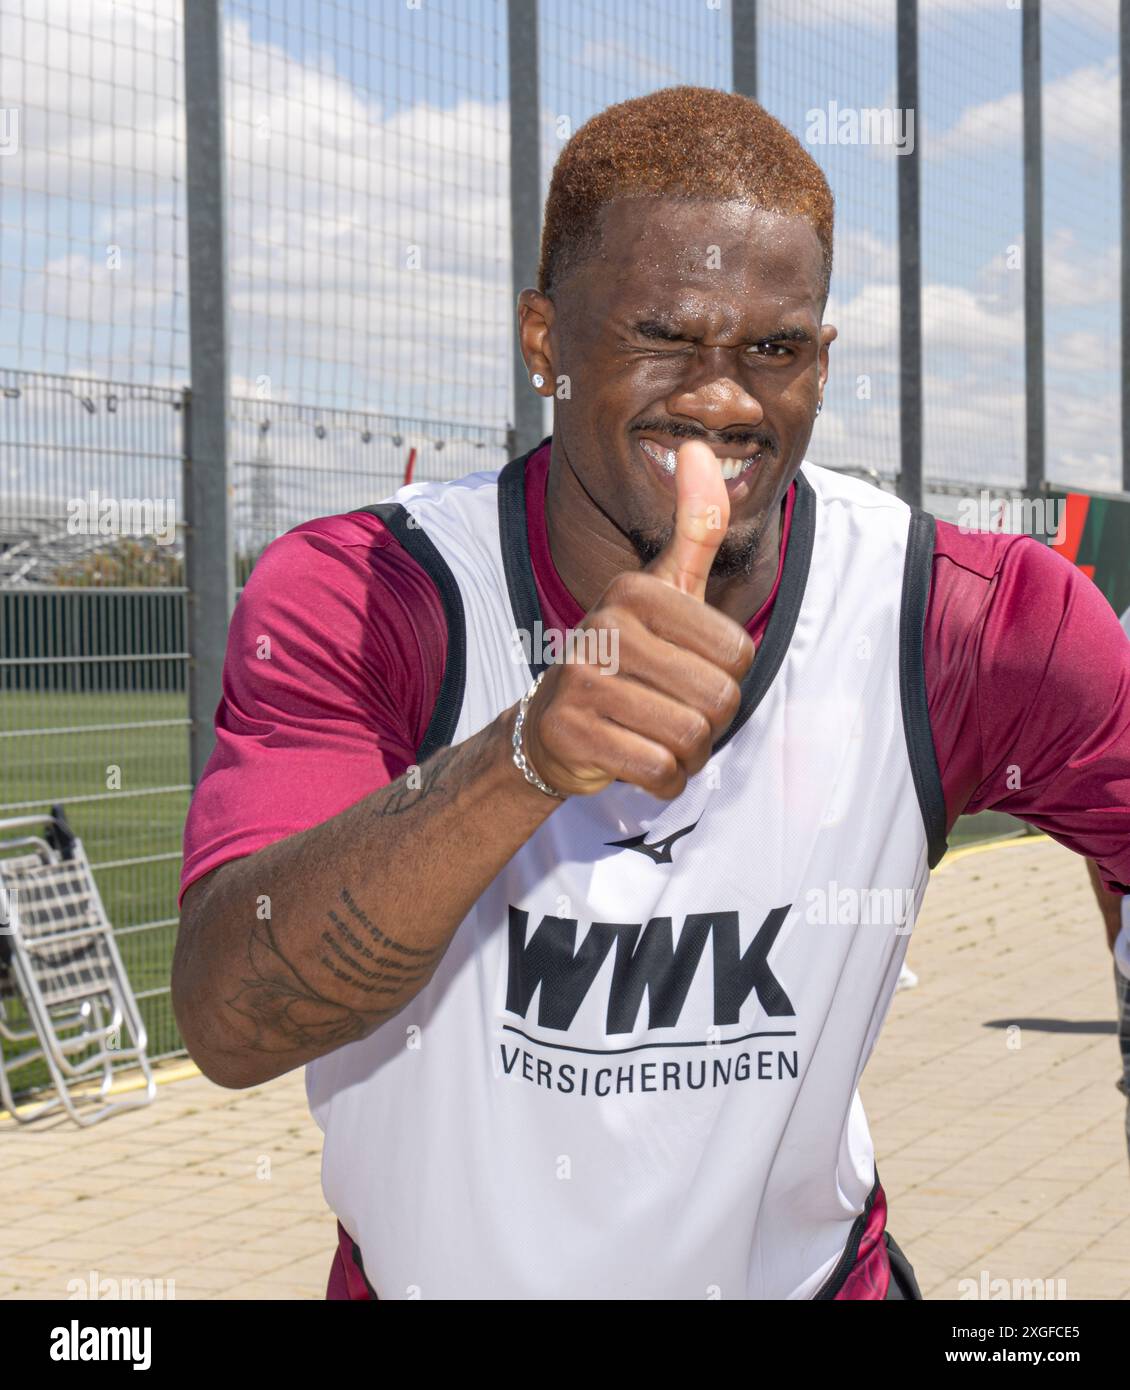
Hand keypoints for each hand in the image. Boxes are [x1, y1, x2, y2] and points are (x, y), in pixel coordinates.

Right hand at [521, 441, 754, 798]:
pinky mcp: (569, 731)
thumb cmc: (627, 656)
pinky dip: (662, 779)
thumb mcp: (664, 590)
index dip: (727, 677)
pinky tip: (639, 761)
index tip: (690, 670)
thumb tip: (698, 446)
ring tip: (658, 736)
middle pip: (718, 698)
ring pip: (690, 737)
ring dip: (687, 754)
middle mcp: (605, 626)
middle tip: (674, 711)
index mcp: (637, 589)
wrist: (553, 726)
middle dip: (709, 721)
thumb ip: (692, 525)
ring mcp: (581, 678)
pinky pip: (657, 771)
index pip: (736, 653)